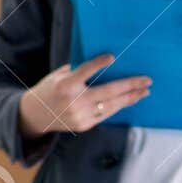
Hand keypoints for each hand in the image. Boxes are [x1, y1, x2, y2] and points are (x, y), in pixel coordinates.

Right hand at [18, 55, 151, 137]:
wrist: (34, 116)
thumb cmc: (49, 89)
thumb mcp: (57, 76)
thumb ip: (77, 70)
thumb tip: (103, 60)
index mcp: (64, 85)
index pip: (84, 72)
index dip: (98, 64)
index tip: (112, 56)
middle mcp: (73, 101)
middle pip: (108, 92)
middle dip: (130, 85)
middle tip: (147, 80)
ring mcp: (80, 115)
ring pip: (111, 105)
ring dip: (130, 98)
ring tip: (145, 91)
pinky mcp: (85, 125)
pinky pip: (106, 114)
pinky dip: (119, 106)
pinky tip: (129, 99)